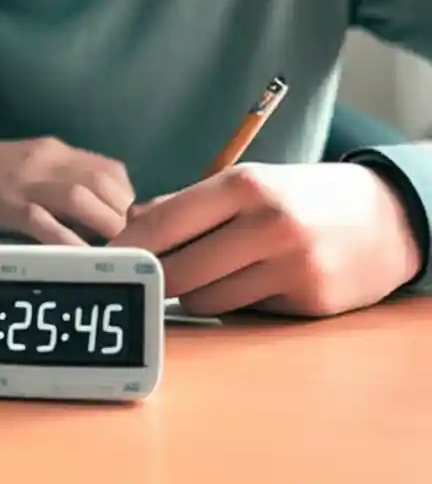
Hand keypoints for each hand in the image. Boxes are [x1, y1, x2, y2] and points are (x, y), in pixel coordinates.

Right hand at [0, 135, 135, 245]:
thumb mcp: (19, 169)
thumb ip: (53, 182)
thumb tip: (88, 213)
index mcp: (51, 151)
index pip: (111, 170)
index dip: (129, 201)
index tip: (131, 229)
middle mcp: (45, 160)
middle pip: (107, 184)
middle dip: (126, 219)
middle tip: (128, 250)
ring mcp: (24, 181)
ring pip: (85, 199)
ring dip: (107, 229)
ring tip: (114, 256)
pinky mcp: (3, 203)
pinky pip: (46, 223)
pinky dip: (70, 242)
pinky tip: (80, 260)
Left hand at [110, 163, 423, 316]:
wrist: (388, 218)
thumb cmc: (299, 198)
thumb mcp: (247, 183)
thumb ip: (185, 205)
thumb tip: (128, 225)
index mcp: (244, 185)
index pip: (161, 223)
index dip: (126, 245)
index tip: (107, 258)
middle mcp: (267, 224)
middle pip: (175, 271)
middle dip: (154, 277)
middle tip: (145, 276)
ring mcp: (290, 267)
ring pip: (202, 301)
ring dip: (193, 293)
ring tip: (211, 271)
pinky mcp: (308, 302)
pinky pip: (241, 313)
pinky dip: (233, 303)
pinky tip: (251, 281)